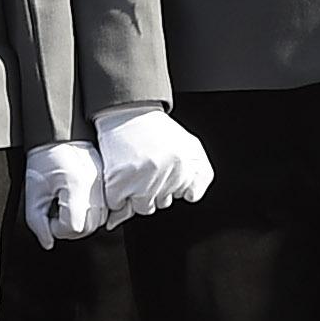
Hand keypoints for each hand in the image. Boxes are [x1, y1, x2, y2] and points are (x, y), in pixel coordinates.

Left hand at [23, 141, 107, 246]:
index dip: (56, 229)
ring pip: (100, 221)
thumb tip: (48, 242)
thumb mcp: (33, 194)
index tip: (47, 217)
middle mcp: (96, 187)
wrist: (59, 134)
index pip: (73, 227)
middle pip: (89, 228)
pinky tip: (78, 201)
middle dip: (69, 228)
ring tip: (66, 206)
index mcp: (77, 187)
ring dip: (82, 221)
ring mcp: (105, 185)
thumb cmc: (44, 159)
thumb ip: (37, 223)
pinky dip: (92, 212)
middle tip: (55, 214)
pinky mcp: (108, 182)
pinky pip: (106, 208)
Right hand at [94, 103, 215, 223]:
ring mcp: (142, 181)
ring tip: (134, 171)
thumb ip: (202, 174)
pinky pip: (118, 205)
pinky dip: (117, 196)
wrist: (127, 113)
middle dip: (157, 189)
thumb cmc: (157, 131)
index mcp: (187, 163)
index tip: (169, 170)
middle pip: (165, 202)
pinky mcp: (118, 184)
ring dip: (137, 195)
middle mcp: (167, 173)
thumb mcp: (191, 146)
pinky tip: (120, 177)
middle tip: (148, 166)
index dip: (179, 184)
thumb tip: (191, 197)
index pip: (191, 195)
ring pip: (144, 207)